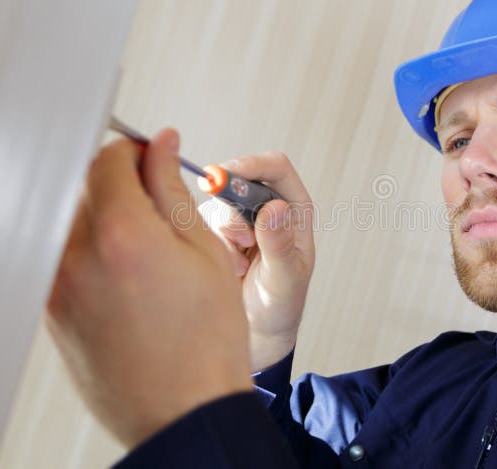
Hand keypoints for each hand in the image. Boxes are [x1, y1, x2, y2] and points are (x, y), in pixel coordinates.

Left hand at [45, 129, 251, 447]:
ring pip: (73, 222)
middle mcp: (76, 257)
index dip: (136, 151)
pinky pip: (65, 258)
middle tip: (156, 207)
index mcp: (121, 234)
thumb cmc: (207, 340)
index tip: (153, 158)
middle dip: (120, 183)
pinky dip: (93, 252)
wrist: (184, 411)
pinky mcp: (51, 311)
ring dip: (106, 219)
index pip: (109, 158)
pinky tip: (128, 278)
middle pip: (85, 186)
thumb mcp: (204, 250)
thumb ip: (173, 189)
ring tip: (146, 251)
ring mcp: (57, 287)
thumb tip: (161, 147)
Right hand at [199, 152, 314, 372]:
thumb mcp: (283, 280)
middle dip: (232, 208)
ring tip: (240, 267)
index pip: (276, 167)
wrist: (256, 331)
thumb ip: (279, 245)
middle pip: (240, 181)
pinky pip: (202, 223)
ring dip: (223, 234)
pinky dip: (212, 245)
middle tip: (240, 241)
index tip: (226, 175)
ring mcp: (240, 218)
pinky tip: (229, 269)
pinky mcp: (217, 232)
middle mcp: (267, 207)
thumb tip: (273, 208)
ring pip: (218, 203)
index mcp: (295, 209)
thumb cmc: (280, 306)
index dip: (252, 164)